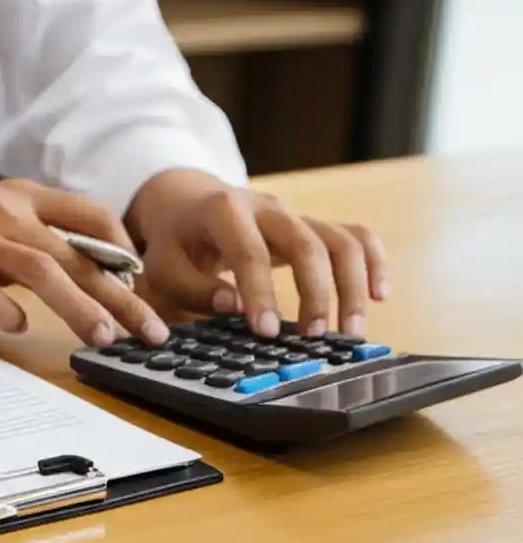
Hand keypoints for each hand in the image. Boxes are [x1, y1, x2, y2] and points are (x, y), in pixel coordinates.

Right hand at [0, 179, 169, 345]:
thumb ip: (25, 241)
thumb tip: (74, 273)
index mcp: (16, 196)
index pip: (89, 216)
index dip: (123, 251)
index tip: (140, 285)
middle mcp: (1, 210)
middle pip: (77, 252)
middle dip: (122, 294)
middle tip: (150, 330)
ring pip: (43, 270)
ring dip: (80, 306)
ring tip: (103, 338)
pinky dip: (8, 311)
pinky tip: (19, 330)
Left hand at [128, 169, 387, 337]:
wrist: (190, 204)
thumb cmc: (176, 243)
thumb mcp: (163, 266)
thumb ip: (192, 287)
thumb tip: (233, 307)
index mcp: (224, 211)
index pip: (249, 252)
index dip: (260, 292)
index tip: (266, 332)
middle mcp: (268, 207)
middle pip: (307, 243)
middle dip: (316, 293)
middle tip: (314, 337)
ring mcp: (296, 215)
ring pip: (341, 240)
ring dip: (352, 286)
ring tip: (350, 332)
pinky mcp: (313, 225)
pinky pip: (357, 236)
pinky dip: (374, 262)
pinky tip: (379, 295)